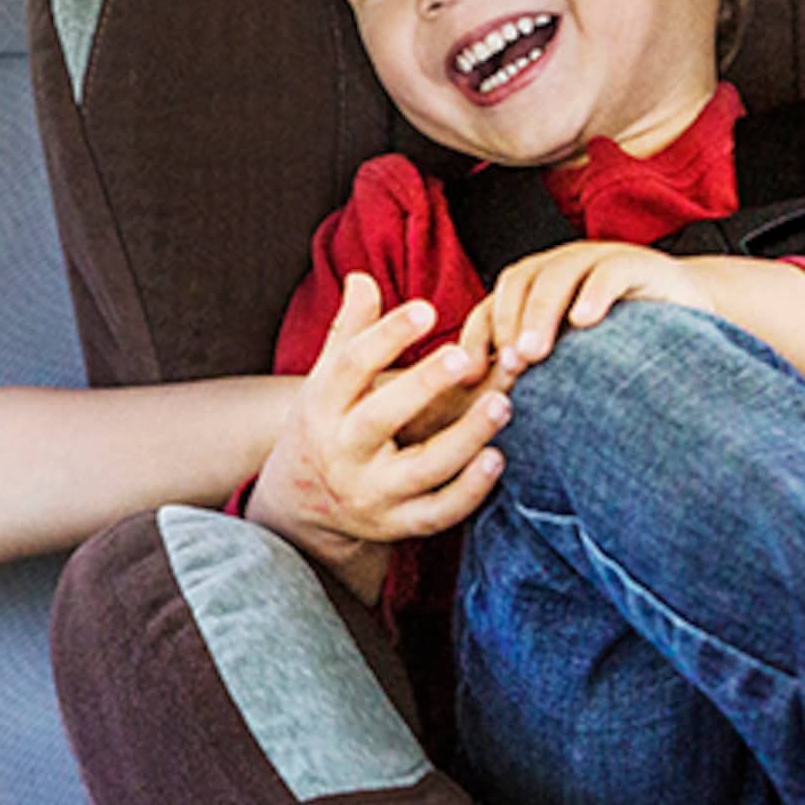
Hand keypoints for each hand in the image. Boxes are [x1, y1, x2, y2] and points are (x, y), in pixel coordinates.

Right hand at [247, 272, 511, 597]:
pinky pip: (437, 514)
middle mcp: (343, 452)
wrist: (302, 507)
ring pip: (420, 470)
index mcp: (322, 408)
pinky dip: (469, 492)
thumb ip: (349, 330)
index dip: (386, 335)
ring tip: (503, 405)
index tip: (426, 309)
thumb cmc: (327, 425)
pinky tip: (498, 460)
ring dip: (463, 440)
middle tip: (465, 358)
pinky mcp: (398, 525)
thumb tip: (362, 278)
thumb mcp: (325, 379)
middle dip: (422, 388)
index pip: (349, 367)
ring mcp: (371, 493)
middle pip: (380, 419)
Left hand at [471, 241, 711, 372]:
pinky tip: (584, 321)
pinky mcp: (637, 264)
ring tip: (533, 352)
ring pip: (557, 275)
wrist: (689, 313)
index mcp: (533, 289)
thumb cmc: (619, 345)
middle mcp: (560, 268)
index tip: (468, 378)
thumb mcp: (569, 359)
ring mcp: (597, 260)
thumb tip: (484, 414)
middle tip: (507, 366)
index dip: (474, 338)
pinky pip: (609, 273)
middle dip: (507, 325)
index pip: (490, 306)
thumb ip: (532, 372)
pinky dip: (594, 294)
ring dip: (540, 313)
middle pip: (518, 284)